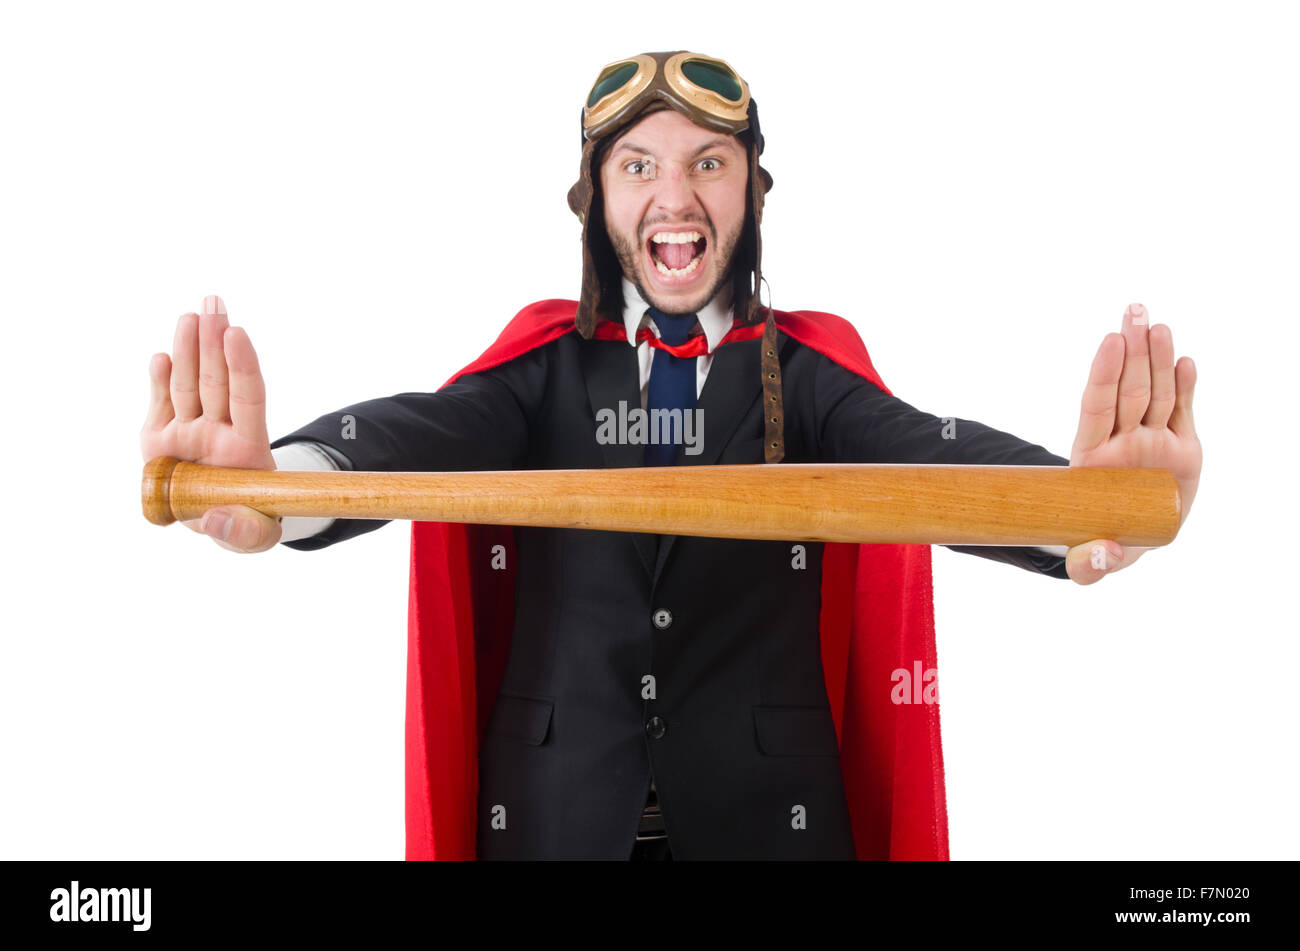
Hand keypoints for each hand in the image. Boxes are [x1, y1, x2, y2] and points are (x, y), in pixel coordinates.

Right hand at [140, 294, 282, 552]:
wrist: (222, 521)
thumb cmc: (246, 522)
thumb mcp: (255, 536)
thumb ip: (242, 532)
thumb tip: (214, 519)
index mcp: (246, 452)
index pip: (248, 401)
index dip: (243, 368)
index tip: (237, 335)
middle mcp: (216, 436)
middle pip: (217, 382)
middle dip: (214, 342)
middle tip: (214, 302)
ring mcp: (188, 434)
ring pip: (190, 386)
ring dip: (189, 349)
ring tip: (192, 314)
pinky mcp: (159, 439)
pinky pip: (162, 403)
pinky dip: (160, 380)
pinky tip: (162, 356)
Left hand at [1064, 302, 1200, 584]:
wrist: (1132, 541)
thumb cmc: (1105, 544)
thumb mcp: (1093, 562)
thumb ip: (1091, 564)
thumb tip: (1100, 556)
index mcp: (1095, 461)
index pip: (1096, 408)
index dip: (1103, 375)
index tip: (1110, 342)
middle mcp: (1123, 443)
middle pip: (1127, 390)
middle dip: (1132, 352)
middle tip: (1135, 312)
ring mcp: (1152, 440)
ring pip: (1153, 393)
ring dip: (1156, 358)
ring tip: (1156, 323)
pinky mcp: (1180, 445)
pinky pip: (1181, 409)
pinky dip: (1184, 386)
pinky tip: (1185, 361)